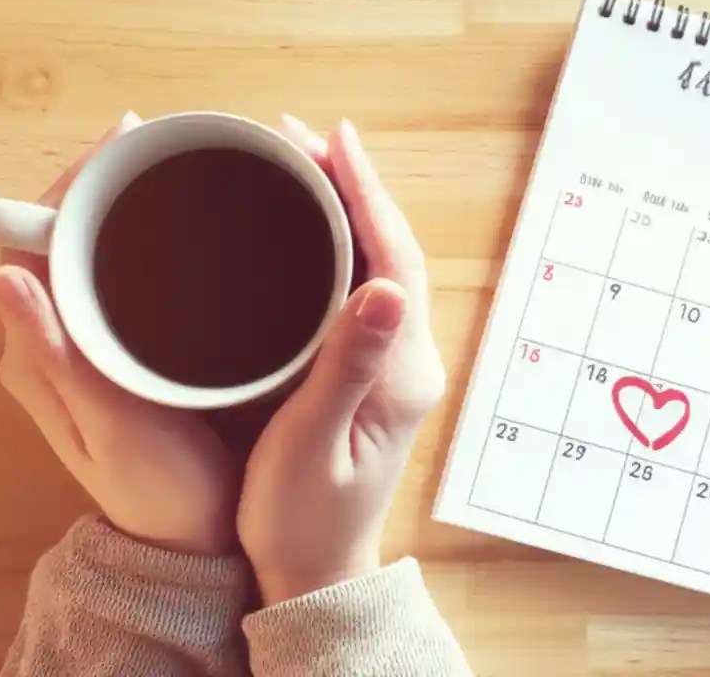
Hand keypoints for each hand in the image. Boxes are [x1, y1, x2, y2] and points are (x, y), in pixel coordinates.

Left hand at [0, 112, 239, 554]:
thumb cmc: (157, 490)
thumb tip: (5, 275)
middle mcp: (54, 338)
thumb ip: (61, 355)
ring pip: (94, 254)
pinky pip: (123, 278)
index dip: (69, 185)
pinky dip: (148, 241)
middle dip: (102, 183)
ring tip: (176, 168)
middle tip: (158, 145)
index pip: (31, 241)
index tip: (122, 146)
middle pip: (62, 237)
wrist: (186, 541)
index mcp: (37, 352)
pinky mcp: (122, 351)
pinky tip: (187, 225)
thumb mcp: (110, 427)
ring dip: (126, 207)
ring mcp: (88, 344)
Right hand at [238, 117, 445, 604]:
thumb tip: (379, 286)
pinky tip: (304, 226)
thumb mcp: (312, 441)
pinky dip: (336, 245)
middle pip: (390, 251)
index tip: (333, 141)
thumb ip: (346, 364)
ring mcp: (394, 362)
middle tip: (300, 137)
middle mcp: (410, 358)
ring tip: (298, 162)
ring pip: (378, 263)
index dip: (366, 195)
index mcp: (404, 371)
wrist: (316, 571)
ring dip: (345, 209)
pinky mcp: (372, 369)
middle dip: (352, 187)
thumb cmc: (303, 518)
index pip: (394, 261)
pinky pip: (361, 287)